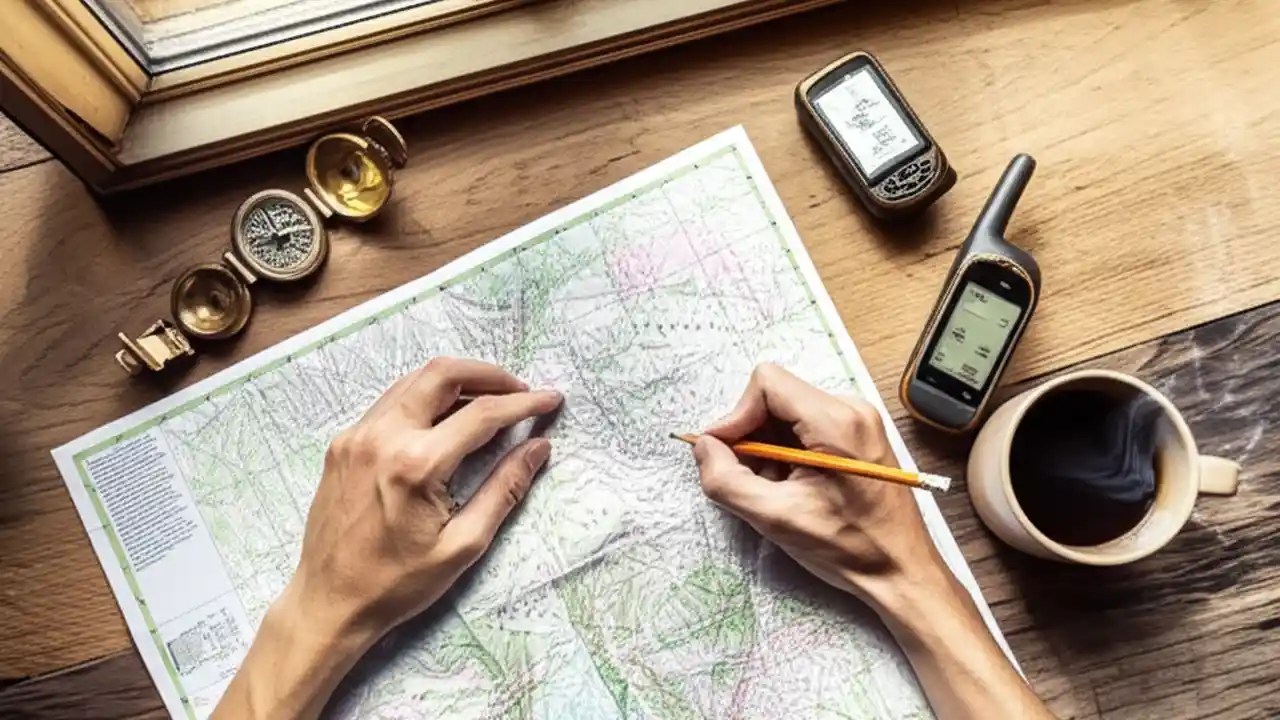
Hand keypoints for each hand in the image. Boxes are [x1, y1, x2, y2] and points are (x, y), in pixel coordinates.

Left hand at [214, 358, 560, 719]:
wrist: (328, 602)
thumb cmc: (397, 584)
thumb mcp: (462, 544)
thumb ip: (504, 489)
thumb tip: (539, 448)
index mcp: (415, 465)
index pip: (481, 414)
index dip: (523, 403)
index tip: (550, 399)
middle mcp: (382, 437)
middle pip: (443, 374)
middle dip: (488, 374)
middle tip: (519, 390)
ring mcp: (356, 435)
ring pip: (414, 381)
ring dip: (456, 382)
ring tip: (488, 402)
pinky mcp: (343, 443)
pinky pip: (391, 402)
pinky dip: (424, 398)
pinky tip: (444, 420)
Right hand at [693, 364, 1053, 719]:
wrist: (902, 572)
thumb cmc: (849, 548)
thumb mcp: (775, 518)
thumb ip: (727, 479)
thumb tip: (702, 446)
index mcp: (836, 421)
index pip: (766, 383)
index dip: (736, 416)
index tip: (722, 453)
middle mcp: (850, 409)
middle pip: (775, 396)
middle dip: (750, 435)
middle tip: (747, 478)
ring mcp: (858, 420)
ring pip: (787, 413)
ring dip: (767, 448)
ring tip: (774, 490)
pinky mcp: (858, 435)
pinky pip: (805, 427)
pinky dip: (786, 452)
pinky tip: (792, 488)